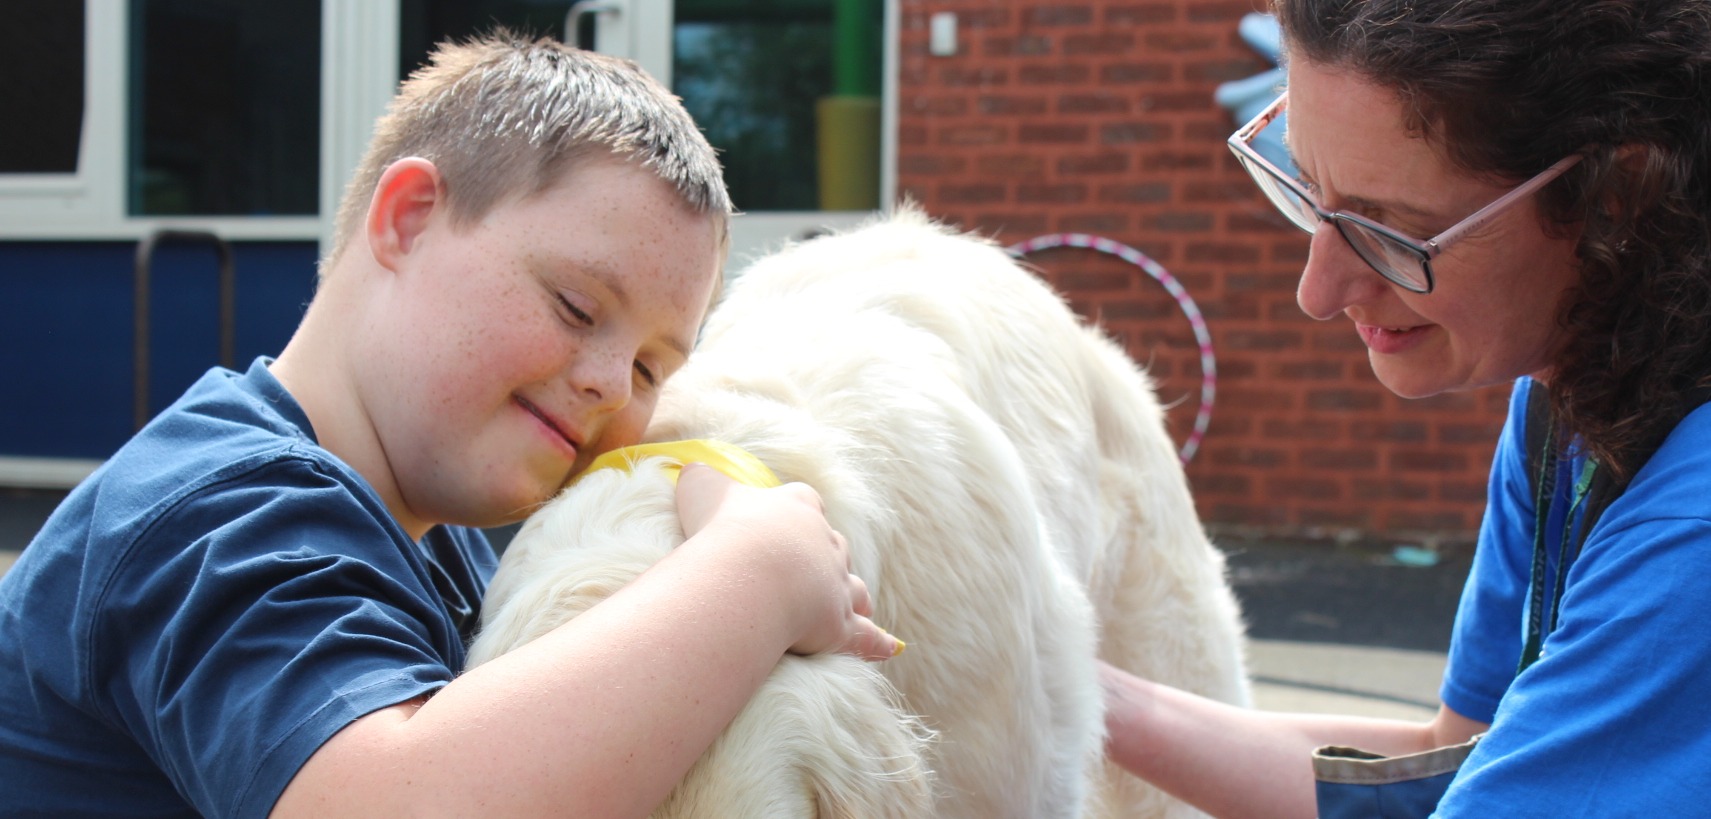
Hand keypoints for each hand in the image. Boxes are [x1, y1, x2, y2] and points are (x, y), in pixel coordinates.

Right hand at [675, 462, 901, 660]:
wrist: (749, 574)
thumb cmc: (725, 529)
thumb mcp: (704, 492)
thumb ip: (701, 479)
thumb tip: (691, 468)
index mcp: (796, 507)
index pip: (804, 502)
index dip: (796, 512)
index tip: (786, 521)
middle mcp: (824, 542)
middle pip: (833, 544)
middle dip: (825, 555)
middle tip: (812, 568)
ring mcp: (835, 584)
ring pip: (853, 587)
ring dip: (852, 594)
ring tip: (855, 602)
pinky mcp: (839, 624)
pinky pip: (864, 636)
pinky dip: (876, 642)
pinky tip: (889, 648)